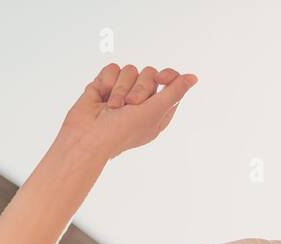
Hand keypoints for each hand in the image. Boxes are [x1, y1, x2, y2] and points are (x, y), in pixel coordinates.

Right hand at [59, 63, 197, 160]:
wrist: (87, 138)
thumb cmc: (122, 132)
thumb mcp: (154, 112)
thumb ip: (174, 93)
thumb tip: (193, 78)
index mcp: (157, 111)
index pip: (170, 84)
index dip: (168, 77)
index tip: (162, 79)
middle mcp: (140, 101)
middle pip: (150, 74)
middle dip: (140, 89)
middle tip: (131, 105)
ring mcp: (121, 92)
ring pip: (130, 70)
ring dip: (121, 88)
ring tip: (113, 107)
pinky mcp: (104, 85)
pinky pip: (112, 68)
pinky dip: (107, 82)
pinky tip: (101, 98)